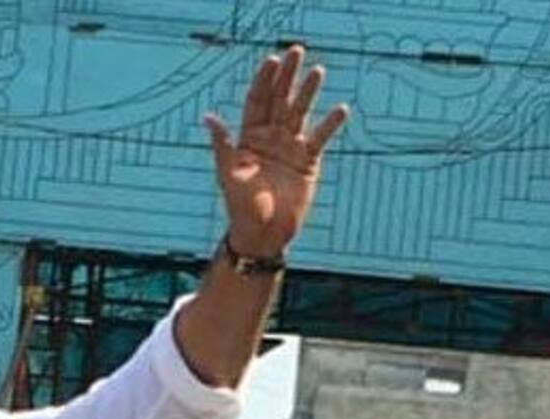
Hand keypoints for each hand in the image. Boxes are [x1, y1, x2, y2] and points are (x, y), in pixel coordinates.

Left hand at [205, 47, 348, 256]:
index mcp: (249, 139)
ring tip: (317, 71)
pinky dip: (330, 125)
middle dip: (287, 77)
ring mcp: (290, 149)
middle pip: (279, 101)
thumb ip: (223, 144)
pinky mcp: (307, 163)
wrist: (262, 235)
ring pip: (300, 114)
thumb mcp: (228, 174)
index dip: (263, 82)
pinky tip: (340, 110)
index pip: (257, 103)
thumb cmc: (240, 208)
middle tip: (296, 52)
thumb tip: (209, 116)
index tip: (271, 61)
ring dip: (308, 93)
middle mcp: (270, 139)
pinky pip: (320, 139)